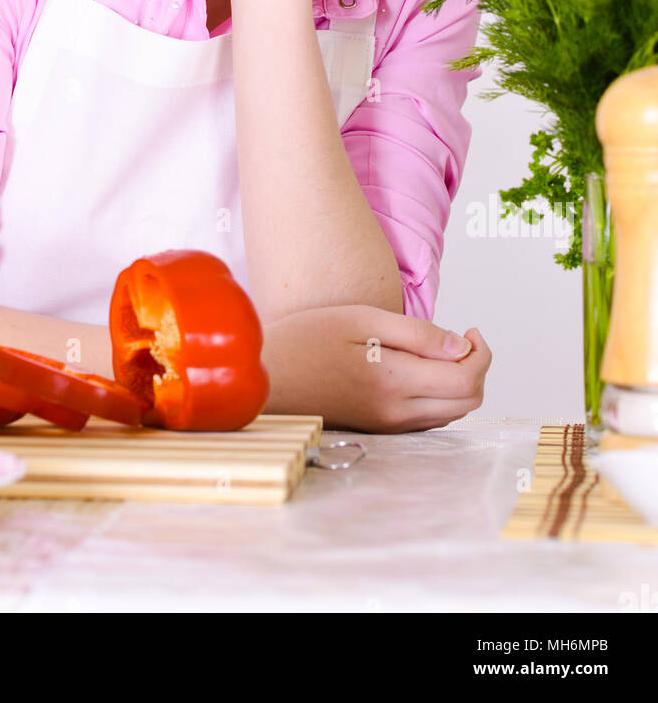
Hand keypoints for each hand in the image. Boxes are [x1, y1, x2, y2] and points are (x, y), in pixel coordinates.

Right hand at [261, 305, 491, 432]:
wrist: (266, 378)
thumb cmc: (305, 340)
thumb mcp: (360, 320)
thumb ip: (416, 334)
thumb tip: (462, 345)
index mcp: (395, 382)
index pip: (468, 380)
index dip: (482, 353)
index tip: (470, 330)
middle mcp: (397, 412)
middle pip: (468, 402)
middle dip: (476, 368)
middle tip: (460, 338)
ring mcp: (389, 425)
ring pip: (451, 413)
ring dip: (459, 382)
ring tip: (437, 350)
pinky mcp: (379, 428)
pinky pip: (428, 419)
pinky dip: (439, 395)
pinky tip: (419, 370)